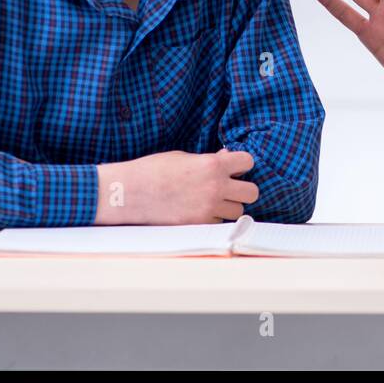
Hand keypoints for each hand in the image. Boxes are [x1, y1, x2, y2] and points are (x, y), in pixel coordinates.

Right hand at [95, 149, 257, 224]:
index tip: (235, 167)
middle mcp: (215, 187)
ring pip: (238, 211)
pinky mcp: (198, 225)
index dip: (242, 164)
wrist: (130, 192)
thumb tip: (228, 158)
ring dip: (229, 206)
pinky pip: (219, 224)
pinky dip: (214, 219)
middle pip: (252, 192)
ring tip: (212, 201)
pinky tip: (199, 211)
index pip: (248, 162)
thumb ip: (210, 160)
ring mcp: (208, 209)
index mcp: (212, 165)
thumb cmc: (154, 170)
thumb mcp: (184, 157)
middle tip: (230, 188)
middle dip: (242, 189)